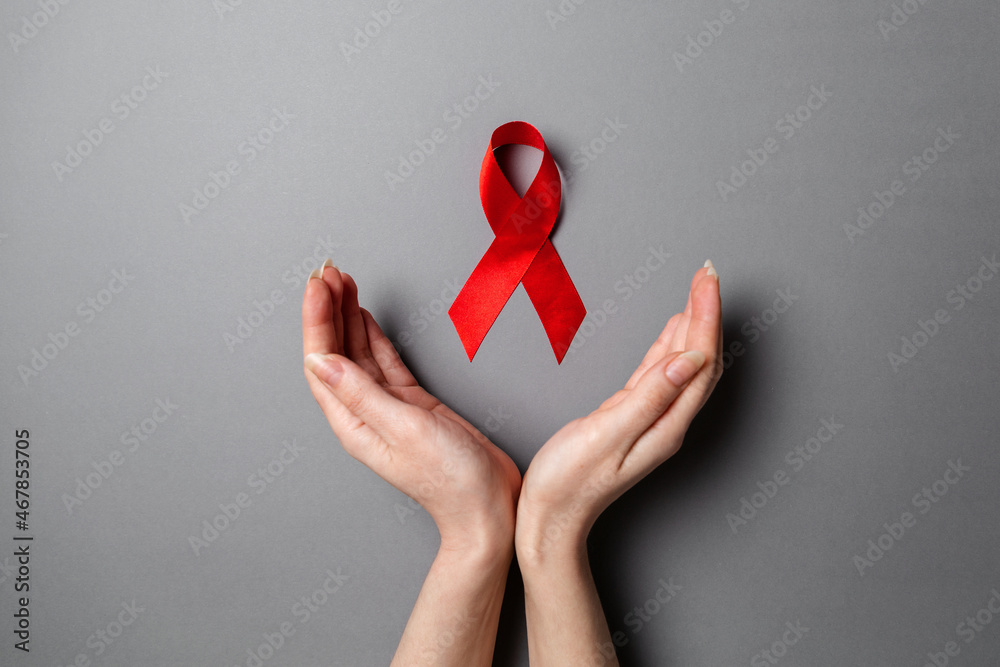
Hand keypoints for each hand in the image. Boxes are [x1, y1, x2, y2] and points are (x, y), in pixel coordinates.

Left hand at [301, 261, 520, 552]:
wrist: (488, 508)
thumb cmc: (451, 481)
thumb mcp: (406, 429)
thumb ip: (363, 393)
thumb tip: (320, 361)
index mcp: (354, 423)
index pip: (322, 361)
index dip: (317, 320)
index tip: (320, 284)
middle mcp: (364, 414)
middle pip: (335, 352)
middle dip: (329, 309)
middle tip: (329, 270)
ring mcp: (388, 408)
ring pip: (358, 352)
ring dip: (348, 316)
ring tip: (342, 282)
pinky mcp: (412, 404)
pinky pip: (384, 362)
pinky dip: (373, 336)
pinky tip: (365, 316)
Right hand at [516, 262, 722, 559]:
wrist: (551, 517)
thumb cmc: (570, 482)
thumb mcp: (607, 435)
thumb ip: (649, 397)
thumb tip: (688, 359)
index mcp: (666, 424)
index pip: (699, 360)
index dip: (706, 316)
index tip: (706, 279)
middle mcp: (667, 421)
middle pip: (699, 358)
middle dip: (706, 312)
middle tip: (706, 272)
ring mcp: (651, 420)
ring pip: (683, 363)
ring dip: (692, 324)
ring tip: (697, 290)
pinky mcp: (631, 418)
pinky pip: (660, 374)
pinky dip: (669, 345)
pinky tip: (672, 330)